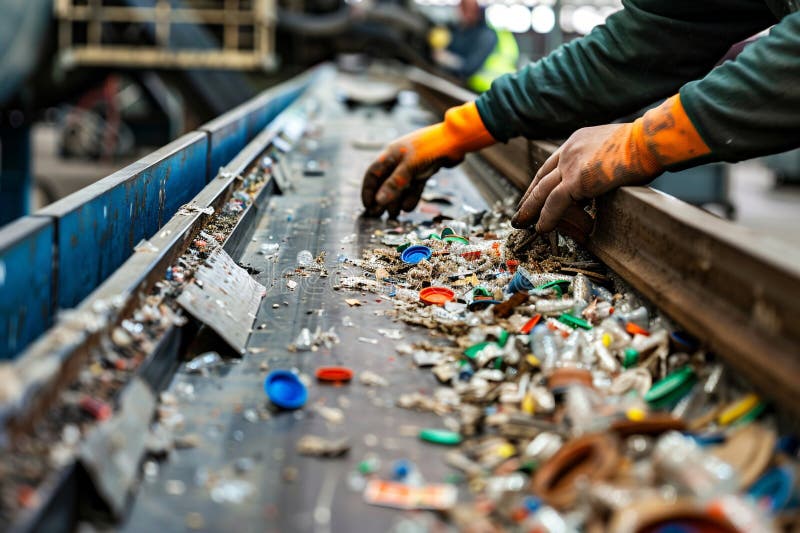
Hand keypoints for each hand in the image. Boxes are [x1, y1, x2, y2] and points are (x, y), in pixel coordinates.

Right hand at [361, 101, 494, 217]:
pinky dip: (411, 196)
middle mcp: (398, 160)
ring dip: (396, 200)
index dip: (368, 190)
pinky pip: (414, 186)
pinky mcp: (424, 170)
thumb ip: (394, 184)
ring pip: (400, 186)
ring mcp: (411, 165)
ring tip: (394, 215)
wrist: (455, 140)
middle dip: (382, 199)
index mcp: (390, 155)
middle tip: (378, 215)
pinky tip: (408, 208)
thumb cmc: (429, 149)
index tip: (368, 207)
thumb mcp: (409, 167)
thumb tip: (378, 201)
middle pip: (385, 182)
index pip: (372, 174)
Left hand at [512, 94, 710, 231]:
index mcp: (578, 141)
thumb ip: (601, 164)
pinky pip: (554, 203)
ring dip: (529, 209)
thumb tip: (602, 180)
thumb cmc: (644, 146)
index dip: (541, 180)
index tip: (534, 192)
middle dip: (529, 196)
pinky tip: (541, 228)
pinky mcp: (576, 180)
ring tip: (522, 224)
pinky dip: (546, 217)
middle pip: (541, 176)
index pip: (552, 163)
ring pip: (542, 191)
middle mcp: (570, 150)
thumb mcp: (615, 150)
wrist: (649, 141)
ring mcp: (571, 164)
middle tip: (520, 212)